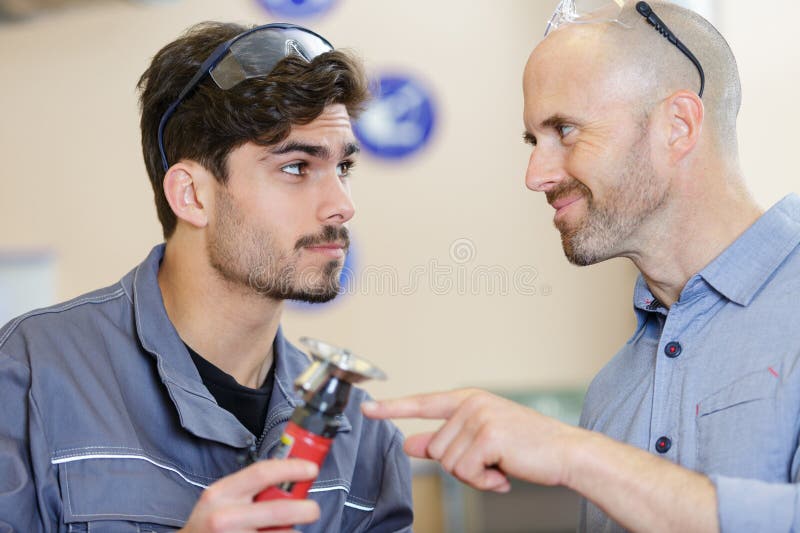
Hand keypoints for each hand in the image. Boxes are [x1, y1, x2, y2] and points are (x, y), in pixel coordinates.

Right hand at [180, 459, 319, 532]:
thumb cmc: (212, 518)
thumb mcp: (223, 495)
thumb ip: (251, 485)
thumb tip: (292, 474)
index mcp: (222, 492)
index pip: (262, 473)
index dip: (292, 469)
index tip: (312, 469)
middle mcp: (225, 518)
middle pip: (277, 510)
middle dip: (304, 509)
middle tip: (314, 509)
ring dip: (292, 531)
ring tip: (288, 528)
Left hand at [362, 388, 581, 492]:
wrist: (565, 453)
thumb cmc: (526, 447)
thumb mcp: (480, 441)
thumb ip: (444, 440)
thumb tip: (410, 444)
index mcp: (467, 400)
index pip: (422, 403)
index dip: (392, 408)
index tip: (367, 409)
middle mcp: (470, 404)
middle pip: (436, 449)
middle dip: (461, 466)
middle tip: (490, 464)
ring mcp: (478, 417)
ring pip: (449, 463)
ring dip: (474, 476)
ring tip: (500, 466)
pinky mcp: (487, 434)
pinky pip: (465, 472)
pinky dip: (484, 482)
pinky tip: (504, 474)